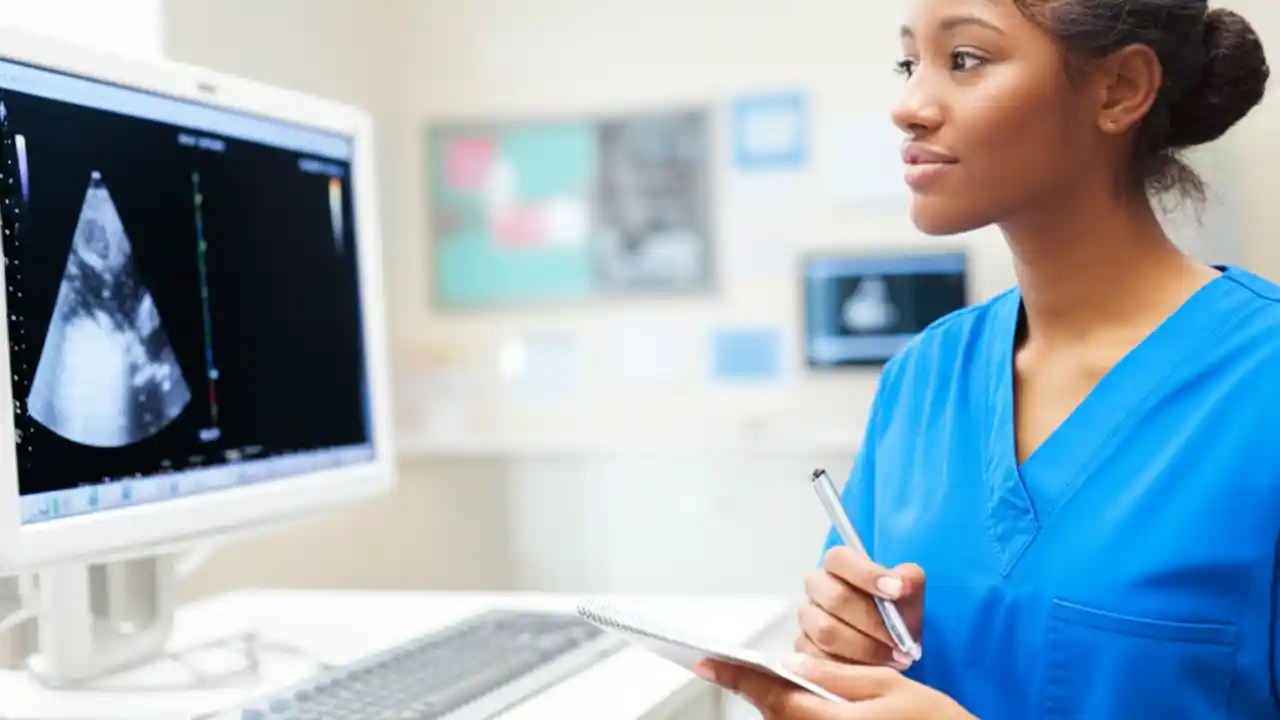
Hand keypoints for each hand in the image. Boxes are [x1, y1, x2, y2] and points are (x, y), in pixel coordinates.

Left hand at [694, 654, 974, 719]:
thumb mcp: (893, 688)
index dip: (735, 676)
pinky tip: (806, 705)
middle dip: (757, 690)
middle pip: (774, 714)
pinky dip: (796, 718)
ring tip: (771, 683)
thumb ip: (838, 676)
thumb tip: (793, 663)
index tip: (705, 661)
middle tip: (734, 667)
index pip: (771, 694)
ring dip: (778, 706)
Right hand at [796, 547, 924, 669]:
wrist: (890, 642)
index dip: (868, 574)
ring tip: (894, 657)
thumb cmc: (894, 612)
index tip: (898, 591)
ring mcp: (808, 618)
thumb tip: (902, 584)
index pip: (840, 559)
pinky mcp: (805, 649)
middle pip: (835, 598)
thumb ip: (909, 580)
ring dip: (865, 648)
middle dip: (871, 621)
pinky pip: (822, 659)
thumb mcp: (909, 592)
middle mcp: (817, 587)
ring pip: (826, 632)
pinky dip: (852, 667)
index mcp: (837, 565)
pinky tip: (875, 669)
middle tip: (899, 639)